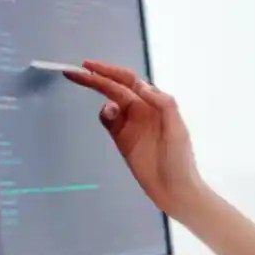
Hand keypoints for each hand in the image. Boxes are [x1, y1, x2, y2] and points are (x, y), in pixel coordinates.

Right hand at [64, 60, 201, 218]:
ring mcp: (130, 124)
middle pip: (115, 88)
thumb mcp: (177, 128)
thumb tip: (141, 86)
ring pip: (111, 102)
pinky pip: (109, 121)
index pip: (129, 80)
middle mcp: (142, 109)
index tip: (90, 65)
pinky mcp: (122, 139)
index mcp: (156, 102)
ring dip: (100, 93)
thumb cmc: (180, 158)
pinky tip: (106, 113)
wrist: (174, 189)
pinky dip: (104, 113)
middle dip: (96, 78)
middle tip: (74, 72)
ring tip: (92, 92)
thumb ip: (162, 103)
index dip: (110, 71)